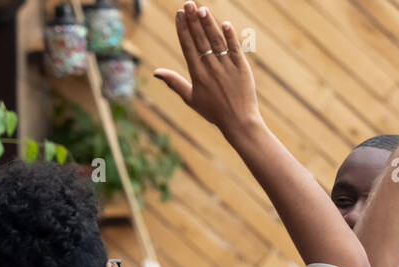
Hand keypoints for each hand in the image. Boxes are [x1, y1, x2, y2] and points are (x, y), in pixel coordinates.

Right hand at [154, 3, 260, 139]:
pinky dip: (230, 37)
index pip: (188, 46)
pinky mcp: (242, 68)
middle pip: (201, 40)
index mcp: (198, 75)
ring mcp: (228, 67)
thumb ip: (174, 83)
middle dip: (193, 20)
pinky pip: (235, 49)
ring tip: (202, 9)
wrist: (239, 122)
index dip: (183, 29)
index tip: (179, 14)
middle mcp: (211, 69)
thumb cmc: (214, 112)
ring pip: (216, 41)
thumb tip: (156, 72)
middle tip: (188, 3)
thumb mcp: (191, 99)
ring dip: (209, 24)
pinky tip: (224, 24)